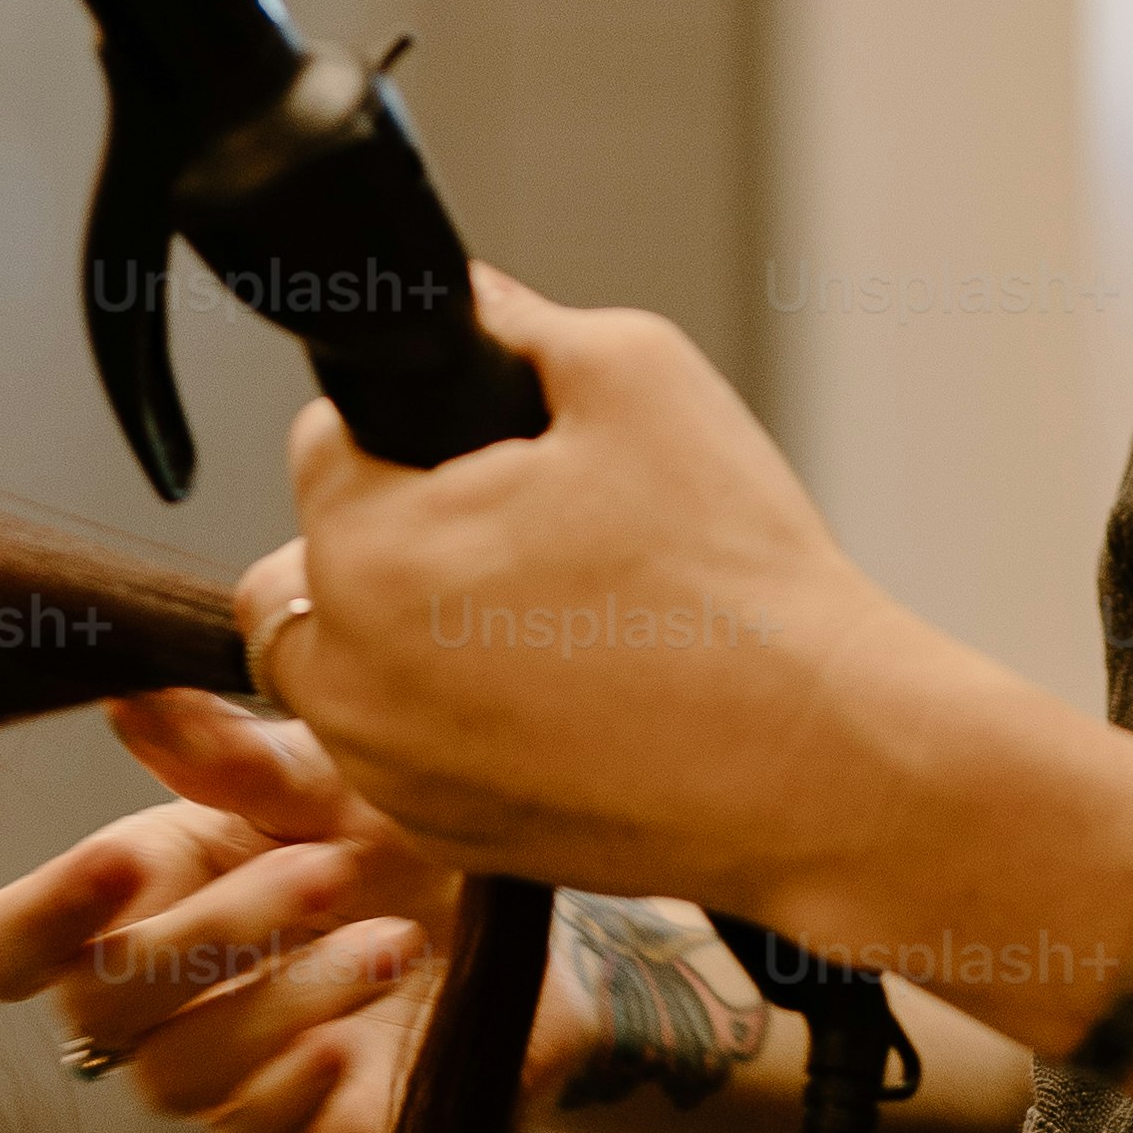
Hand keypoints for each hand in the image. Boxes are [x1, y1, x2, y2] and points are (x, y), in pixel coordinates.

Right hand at [0, 687, 494, 1132]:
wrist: (526, 920)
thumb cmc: (399, 832)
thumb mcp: (328, 779)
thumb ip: (232, 756)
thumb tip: (133, 698)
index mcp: (136, 898)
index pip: (7, 947)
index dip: (39, 916)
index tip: (119, 860)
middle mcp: (157, 1002)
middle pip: (99, 1004)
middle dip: (209, 934)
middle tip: (328, 869)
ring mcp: (221, 1080)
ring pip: (173, 1079)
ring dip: (278, 1003)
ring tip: (393, 940)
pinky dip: (278, 1104)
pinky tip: (342, 1049)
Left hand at [241, 271, 1004, 932]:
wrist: (824, 763)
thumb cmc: (739, 578)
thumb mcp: (637, 376)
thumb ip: (516, 319)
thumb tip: (460, 300)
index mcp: (371, 552)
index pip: (322, 444)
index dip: (413, 429)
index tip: (493, 454)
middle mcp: (347, 677)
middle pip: (307, 560)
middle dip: (385, 530)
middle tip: (513, 534)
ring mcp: (385, 771)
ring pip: (339, 663)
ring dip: (400, 627)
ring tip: (537, 616)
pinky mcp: (435, 832)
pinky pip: (397, 747)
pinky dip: (447, 714)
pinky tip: (558, 692)